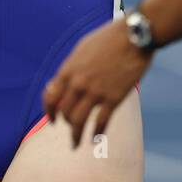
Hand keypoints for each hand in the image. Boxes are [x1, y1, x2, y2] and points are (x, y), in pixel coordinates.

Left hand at [43, 19, 152, 147]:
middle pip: (64, 111)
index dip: (49, 111)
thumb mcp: (82, 48)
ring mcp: (95, 92)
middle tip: (70, 128)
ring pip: (78, 121)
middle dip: (65, 122)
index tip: (52, 119)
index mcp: (68, 69)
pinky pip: (101, 122)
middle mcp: (78, 83)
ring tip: (76, 144)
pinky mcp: (113, 98)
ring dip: (75, 136)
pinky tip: (96, 139)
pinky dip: (97, 133)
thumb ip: (72, 66)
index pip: (51, 97)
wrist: (133, 37)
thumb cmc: (109, 38)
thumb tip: (64, 81)